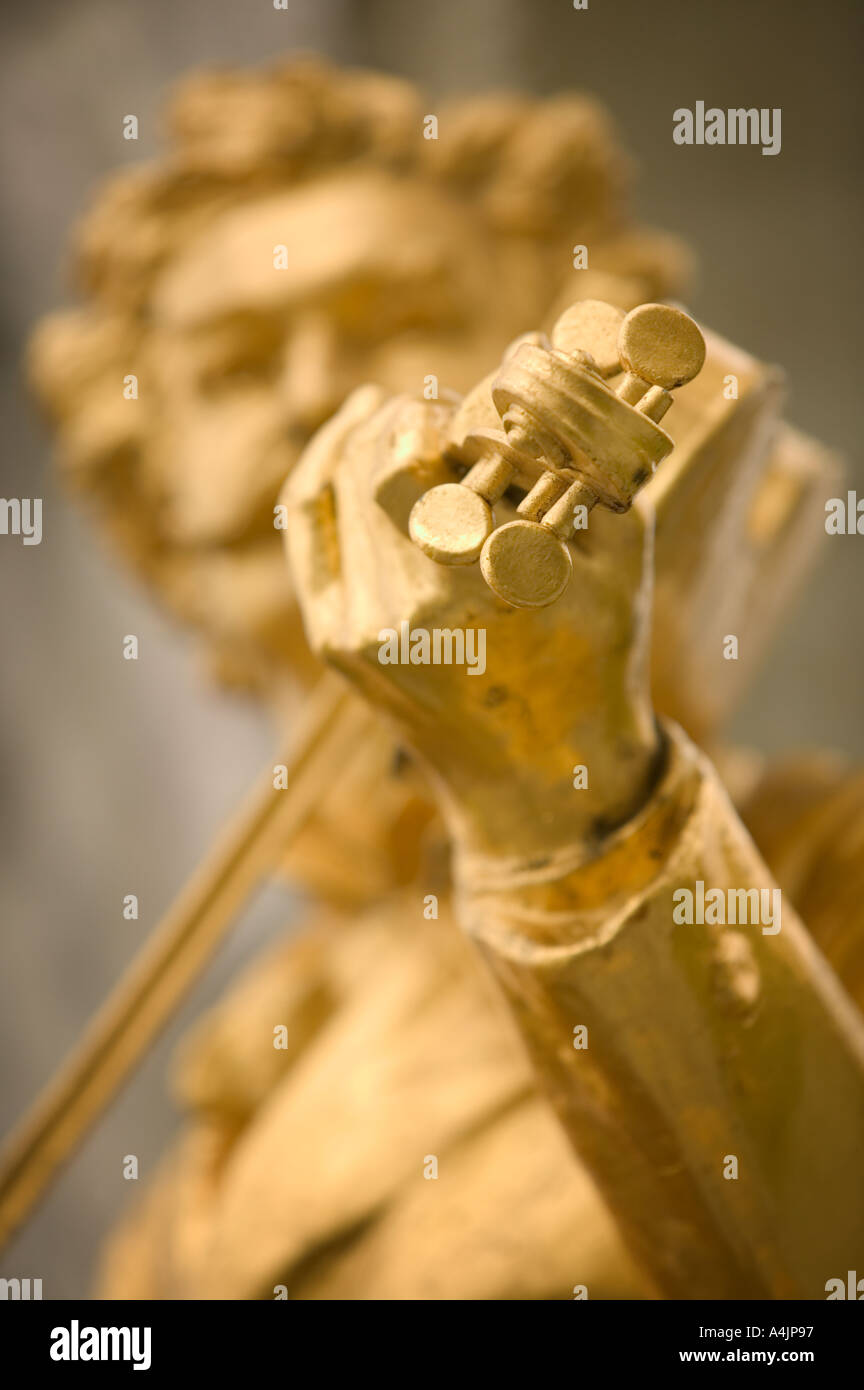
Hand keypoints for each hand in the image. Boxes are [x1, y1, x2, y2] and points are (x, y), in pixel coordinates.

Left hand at [281, 385, 660, 857]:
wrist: (542, 778)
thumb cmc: (595, 657)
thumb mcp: (616, 548)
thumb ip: (578, 447)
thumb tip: (525, 355)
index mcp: (477, 586)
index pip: (413, 450)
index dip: (440, 412)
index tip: (473, 407)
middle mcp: (400, 612)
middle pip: (369, 461)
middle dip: (410, 420)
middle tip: (446, 414)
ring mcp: (354, 632)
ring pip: (336, 485)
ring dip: (375, 438)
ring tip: (415, 426)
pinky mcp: (332, 640)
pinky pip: (308, 527)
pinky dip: (325, 466)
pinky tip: (355, 425)